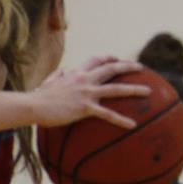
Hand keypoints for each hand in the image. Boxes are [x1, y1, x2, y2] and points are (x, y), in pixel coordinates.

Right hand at [31, 58, 147, 128]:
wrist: (33, 105)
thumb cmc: (39, 97)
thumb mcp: (49, 81)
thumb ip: (59, 75)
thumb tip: (63, 71)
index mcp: (76, 73)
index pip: (96, 60)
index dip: (109, 58)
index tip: (118, 58)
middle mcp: (84, 79)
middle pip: (110, 68)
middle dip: (127, 66)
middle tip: (141, 68)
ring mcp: (86, 92)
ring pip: (116, 89)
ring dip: (134, 89)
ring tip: (149, 92)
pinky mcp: (85, 107)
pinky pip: (108, 114)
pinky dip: (121, 120)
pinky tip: (133, 125)